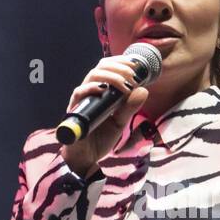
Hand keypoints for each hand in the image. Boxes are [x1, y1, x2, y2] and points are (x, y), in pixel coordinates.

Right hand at [61, 56, 149, 174]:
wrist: (87, 157)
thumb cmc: (100, 138)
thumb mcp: (120, 121)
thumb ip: (130, 107)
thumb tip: (144, 90)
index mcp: (100, 91)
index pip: (108, 67)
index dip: (121, 62)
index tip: (136, 66)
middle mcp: (90, 91)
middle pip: (101, 67)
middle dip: (120, 68)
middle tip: (134, 76)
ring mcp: (82, 99)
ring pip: (92, 75)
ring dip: (112, 76)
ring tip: (126, 85)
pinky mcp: (75, 109)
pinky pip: (80, 92)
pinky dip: (93, 87)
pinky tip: (105, 89)